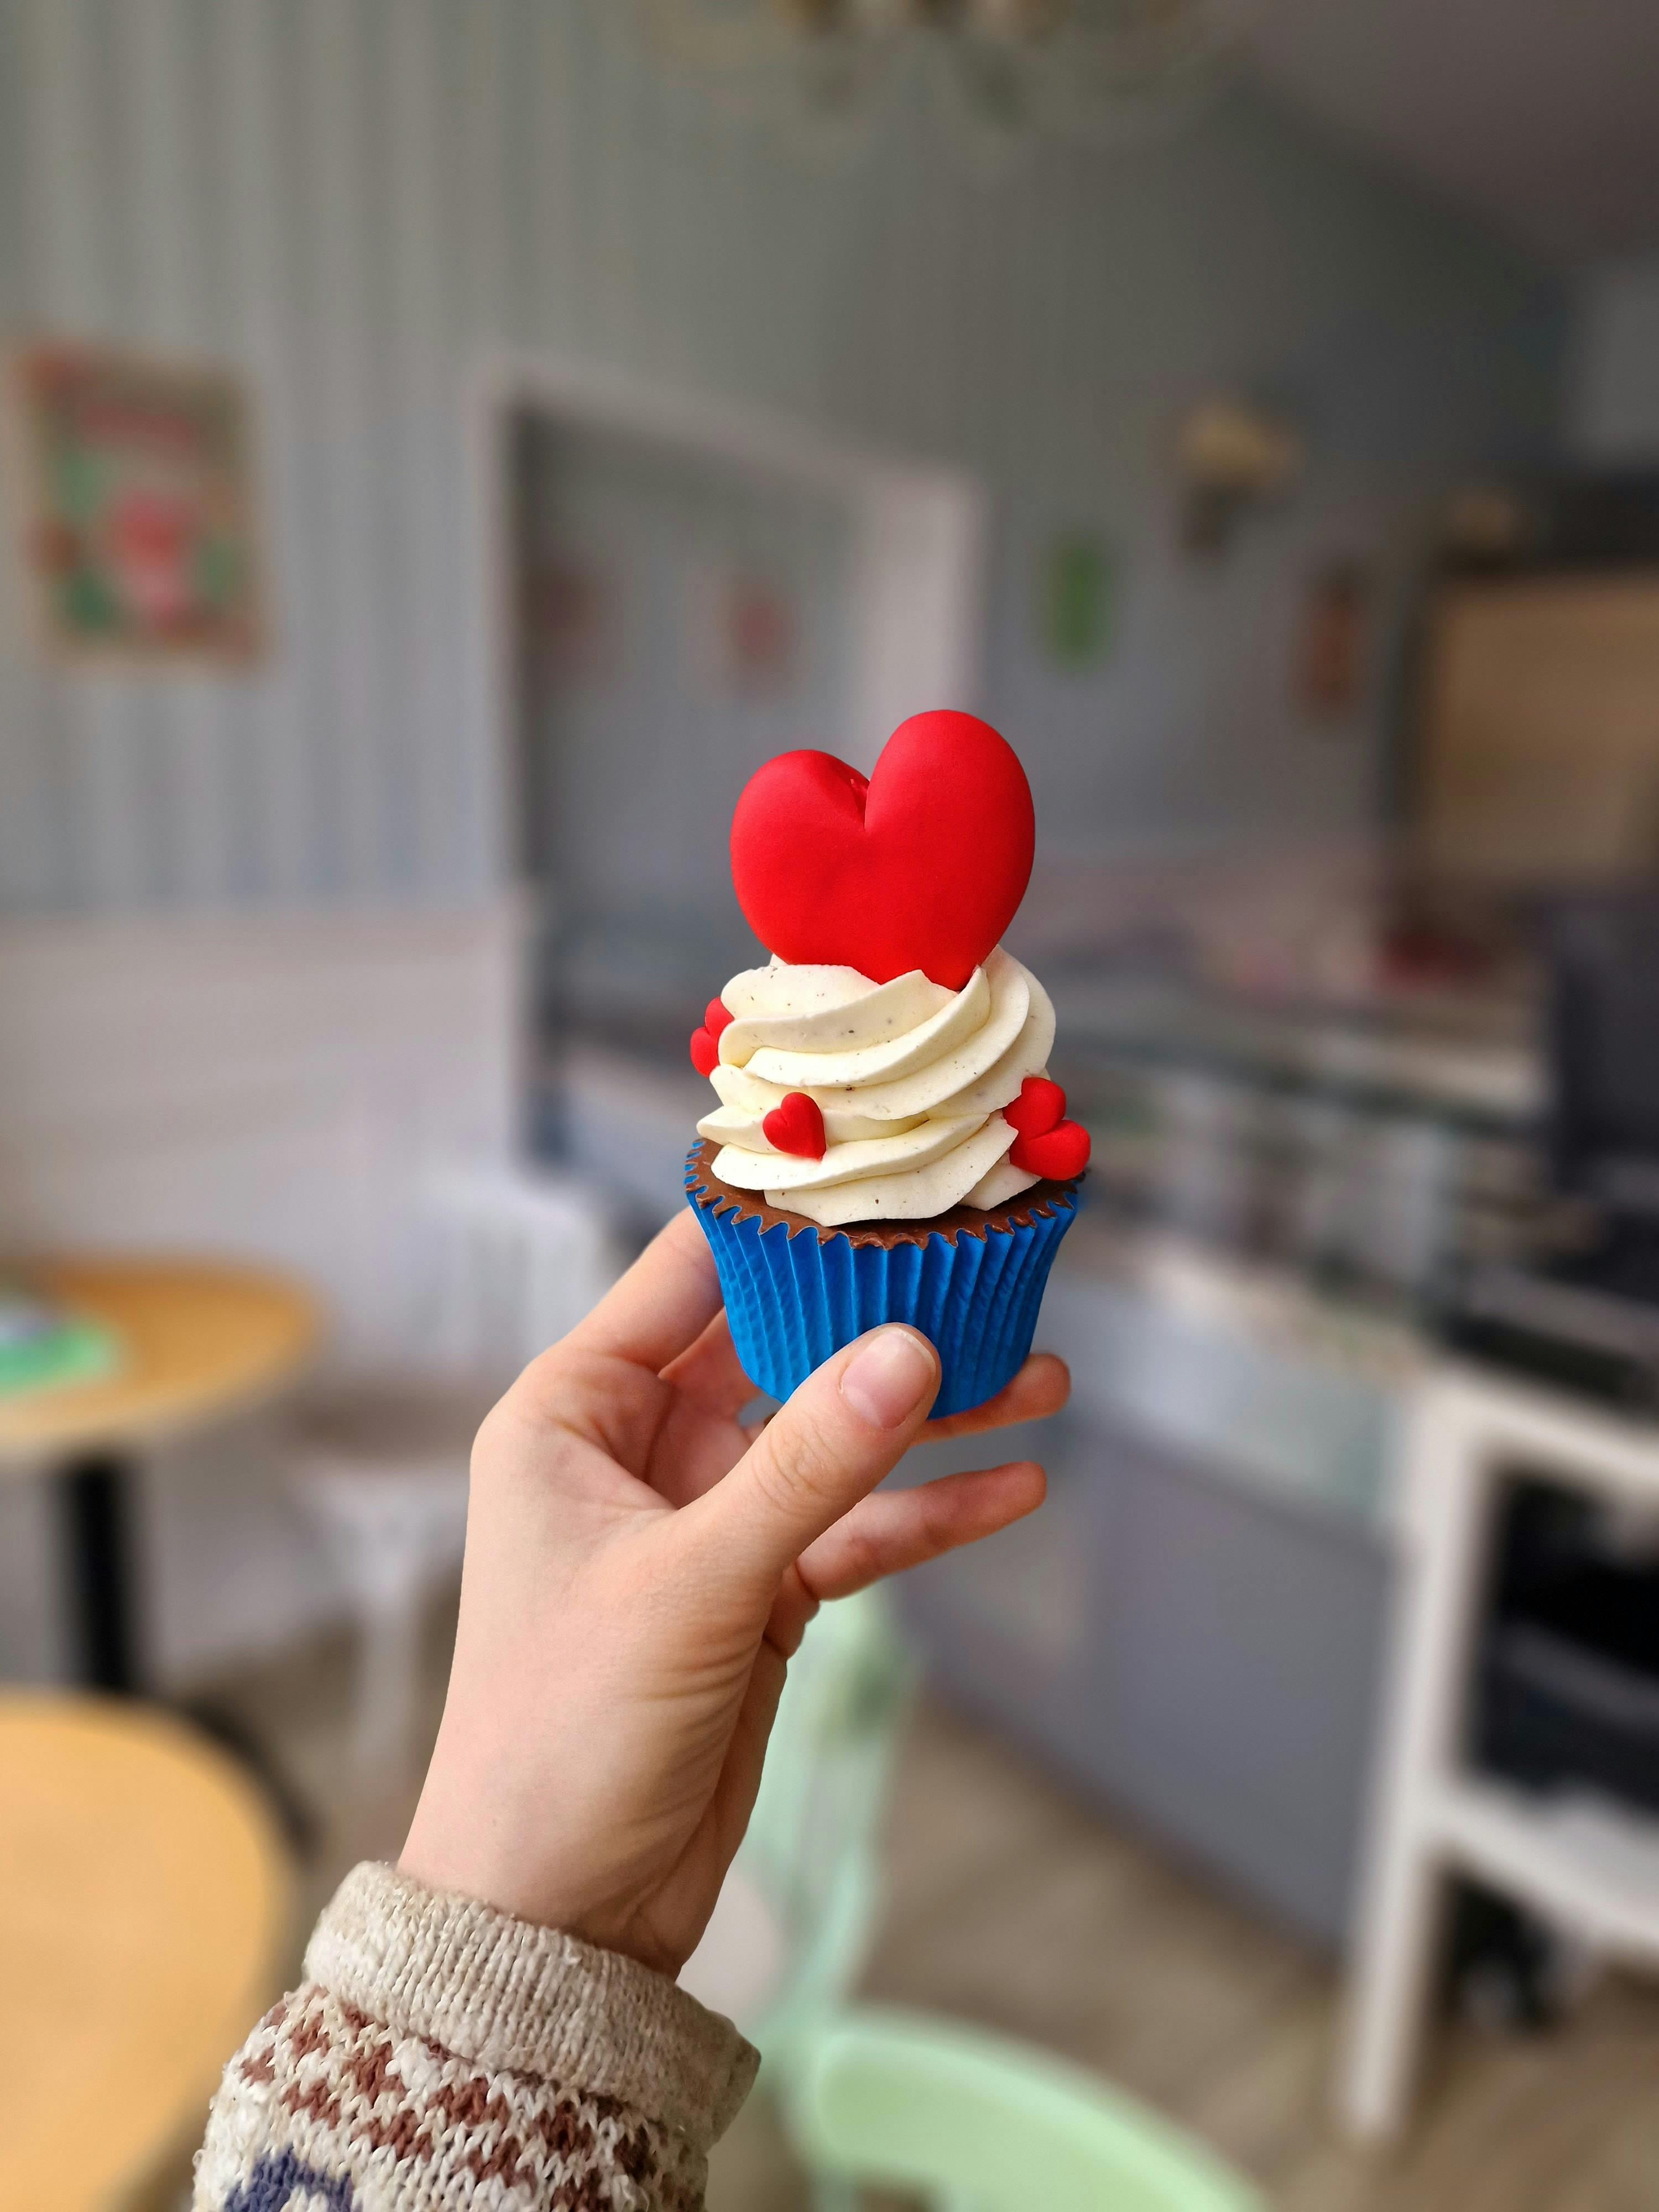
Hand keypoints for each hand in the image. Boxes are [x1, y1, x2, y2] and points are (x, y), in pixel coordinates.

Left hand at [400, 1209, 1067, 1978]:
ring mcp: (704, 1519)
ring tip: (1042, 1380)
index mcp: (573, 1412)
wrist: (556, 1915)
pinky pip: (852, 1529)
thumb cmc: (565, 1735)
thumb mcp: (692, 1583)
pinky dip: (925, 1513)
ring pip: (832, 1438)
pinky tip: (1014, 1489)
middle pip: (779, 1347)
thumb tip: (913, 1350)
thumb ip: (809, 1467)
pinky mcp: (755, 1591)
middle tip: (993, 1278)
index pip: (689, 1273)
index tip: (885, 1175)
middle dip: (883, 1322)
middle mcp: (636, 1448)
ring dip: (929, 1418)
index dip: (787, 1221)